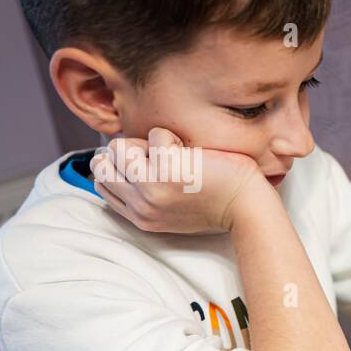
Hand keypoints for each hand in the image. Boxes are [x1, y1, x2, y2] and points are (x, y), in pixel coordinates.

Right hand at [90, 128, 267, 233]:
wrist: (248, 209)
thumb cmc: (218, 203)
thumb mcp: (173, 210)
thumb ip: (147, 195)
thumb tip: (125, 160)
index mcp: (140, 217)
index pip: (102, 184)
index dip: (120, 166)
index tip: (147, 164)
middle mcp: (141, 205)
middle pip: (102, 163)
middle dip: (127, 152)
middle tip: (160, 157)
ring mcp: (151, 187)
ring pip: (119, 146)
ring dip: (147, 143)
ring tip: (176, 155)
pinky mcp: (168, 168)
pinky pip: (156, 134)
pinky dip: (174, 136)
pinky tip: (194, 154)